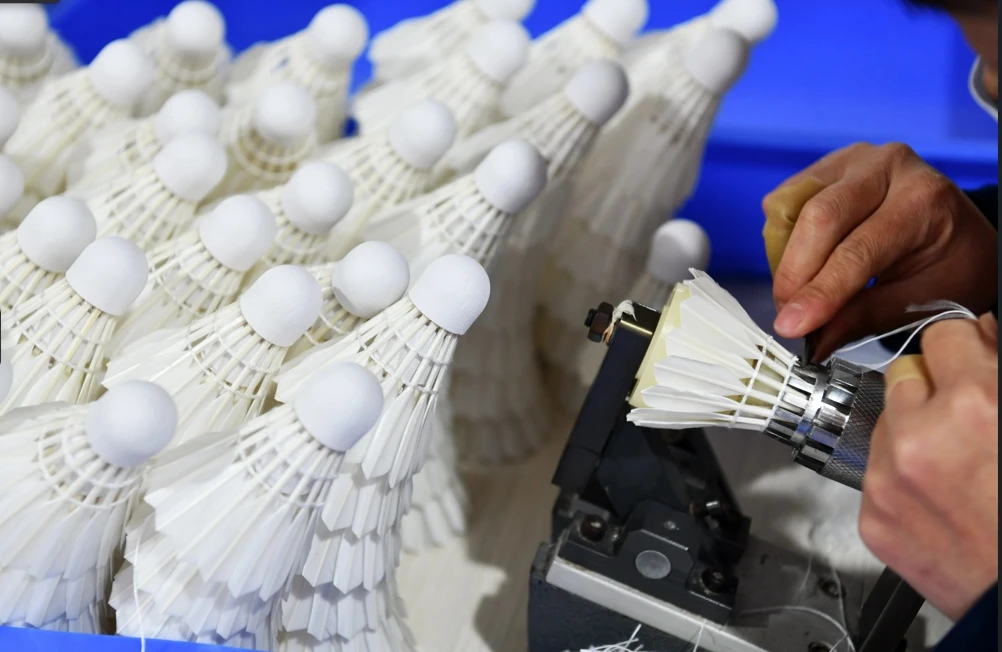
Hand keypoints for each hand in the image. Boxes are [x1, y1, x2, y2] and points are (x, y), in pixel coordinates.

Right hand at [761, 143, 997, 359]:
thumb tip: (814, 340)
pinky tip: (805, 260)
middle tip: (787, 314)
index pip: (858, 250)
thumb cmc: (950, 266)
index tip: (791, 326)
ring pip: (791, 207)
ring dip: (784, 257)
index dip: (820, 291)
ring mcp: (853, 160)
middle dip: (794, 273)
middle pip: (819, 217)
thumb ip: (866, 317)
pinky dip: (784, 239)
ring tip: (801, 289)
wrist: (959, 228)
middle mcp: (887, 166)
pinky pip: (784, 202)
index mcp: (924, 200)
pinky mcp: (827, 166)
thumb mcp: (924, 300)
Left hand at [859, 315, 998, 620]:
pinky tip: (937, 496)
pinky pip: (875, 473)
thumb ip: (999, 366)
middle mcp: (918, 438)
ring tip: (953, 461)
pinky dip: (899, 477)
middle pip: (902, 374)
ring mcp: (886, 480)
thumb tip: (980, 336)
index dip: (962, 346)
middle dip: (932, 387)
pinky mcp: (872, 517)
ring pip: (883, 422)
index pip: (941, 336)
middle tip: (962, 414)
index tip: (968, 354)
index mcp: (971, 405)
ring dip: (911, 430)